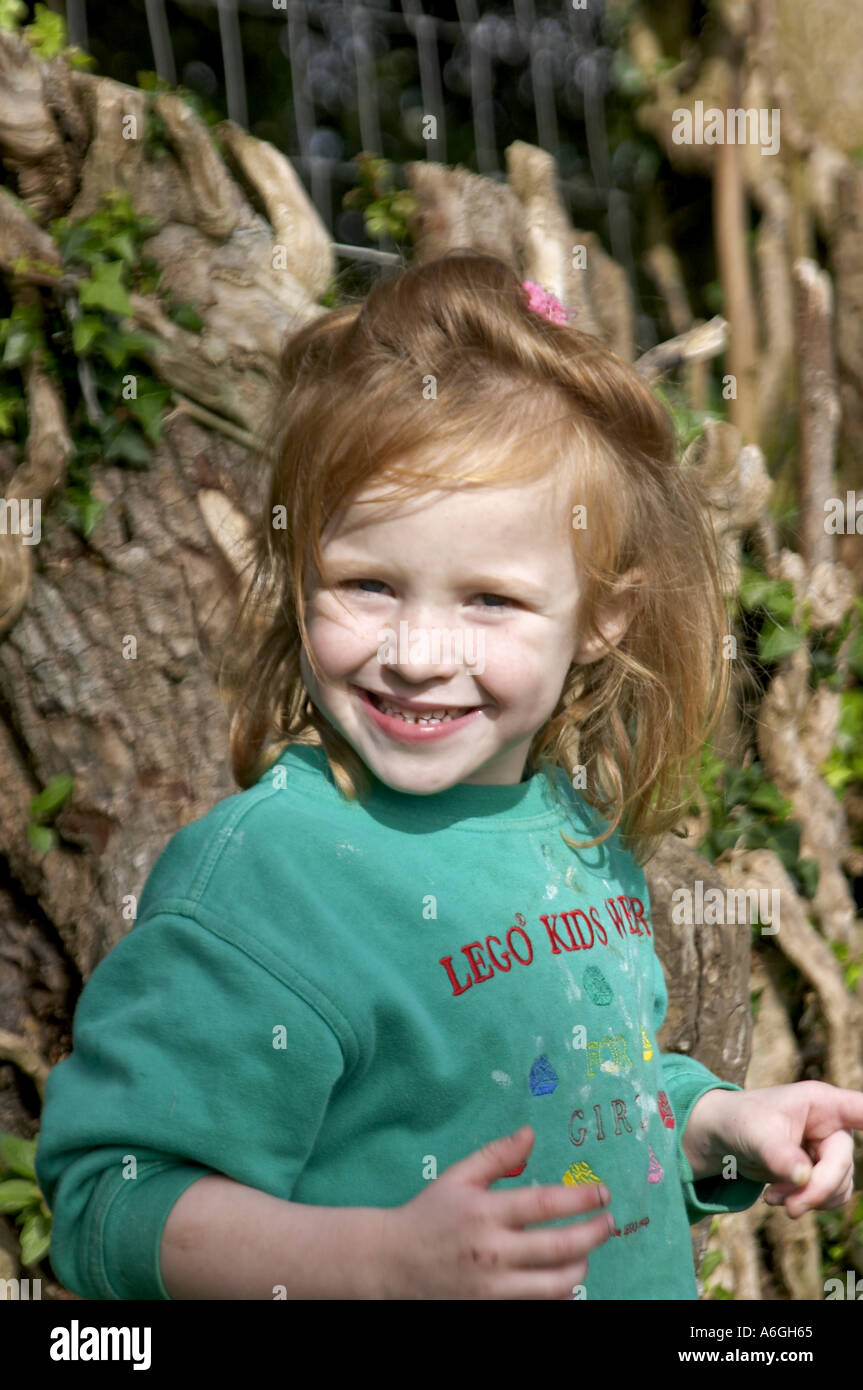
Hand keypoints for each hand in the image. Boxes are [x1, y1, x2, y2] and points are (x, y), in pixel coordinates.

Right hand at [382, 1125, 615, 1299]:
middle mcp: (492, 1253)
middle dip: (593, 1235)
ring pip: (555, 1286)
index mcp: (484, 1213)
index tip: (602, 1193)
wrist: (393, 1264)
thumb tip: (530, 1134)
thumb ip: (496, 1155)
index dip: (580, 1199)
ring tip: (586, 1253)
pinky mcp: (490, 1309)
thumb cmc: (429, 1215)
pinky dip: (559, 1295)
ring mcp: (492, 1288)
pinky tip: (564, 1279)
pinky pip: (538, 1306)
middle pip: (559, 1249)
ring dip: (580, 1268)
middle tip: (608, 1223)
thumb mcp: (458, 1177)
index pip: (544, 1205)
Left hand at [691, 1081, 861, 1217]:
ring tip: (773, 1199)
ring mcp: (829, 1149)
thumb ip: (779, 1155)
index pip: (862, 1109)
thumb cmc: (740, 1121)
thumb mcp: (754, 1134)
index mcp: (821, 1102)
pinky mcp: (822, 1170)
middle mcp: (832, 1124)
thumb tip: (803, 1178)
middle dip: (817, 1189)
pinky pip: (830, 1195)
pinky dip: (807, 1202)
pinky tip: (779, 1199)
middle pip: (843, 1163)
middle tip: (788, 1208)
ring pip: (840, 1185)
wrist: (724, 1137)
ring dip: (809, 1199)